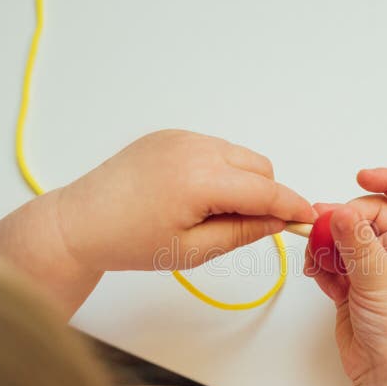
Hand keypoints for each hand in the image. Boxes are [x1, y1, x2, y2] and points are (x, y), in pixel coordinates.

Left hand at [57, 130, 315, 271]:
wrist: (80, 223)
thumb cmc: (130, 243)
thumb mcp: (193, 250)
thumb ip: (244, 232)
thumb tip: (278, 221)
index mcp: (201, 179)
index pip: (265, 189)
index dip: (291, 205)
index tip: (306, 218)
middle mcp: (194, 148)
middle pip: (259, 167)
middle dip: (264, 194)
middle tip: (246, 226)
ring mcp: (181, 137)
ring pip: (239, 156)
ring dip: (242, 181)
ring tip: (211, 213)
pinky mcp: (170, 135)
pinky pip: (214, 149)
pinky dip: (219, 170)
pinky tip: (194, 195)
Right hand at [305, 168, 386, 385]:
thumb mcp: (381, 277)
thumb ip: (356, 240)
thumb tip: (339, 209)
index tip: (360, 176)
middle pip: (371, 216)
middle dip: (344, 217)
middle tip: (322, 224)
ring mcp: (377, 273)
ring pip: (348, 240)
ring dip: (328, 242)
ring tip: (315, 256)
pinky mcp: (355, 290)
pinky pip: (335, 264)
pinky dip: (322, 264)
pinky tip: (316, 272)